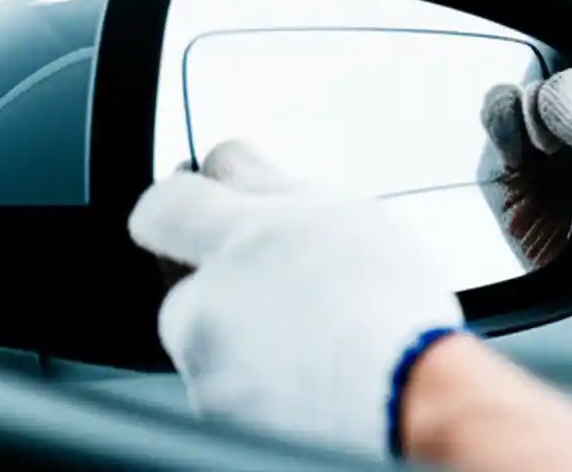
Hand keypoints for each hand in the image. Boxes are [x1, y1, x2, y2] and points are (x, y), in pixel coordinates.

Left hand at [128, 140, 465, 456]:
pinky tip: (303, 370)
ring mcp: (204, 363)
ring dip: (237, 330)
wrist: (410, 402)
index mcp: (232, 238)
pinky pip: (219, 381)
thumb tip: (224, 161)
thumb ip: (263, 182)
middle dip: (221, 279)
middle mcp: (203, 301)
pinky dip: (249, 376)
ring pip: (202, 333)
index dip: (183, 205)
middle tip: (288, 286)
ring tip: (307, 335)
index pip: (161, 206)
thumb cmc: (390, 309)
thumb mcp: (342, 212)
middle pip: (182, 278)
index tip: (208, 207)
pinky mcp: (212, 410)